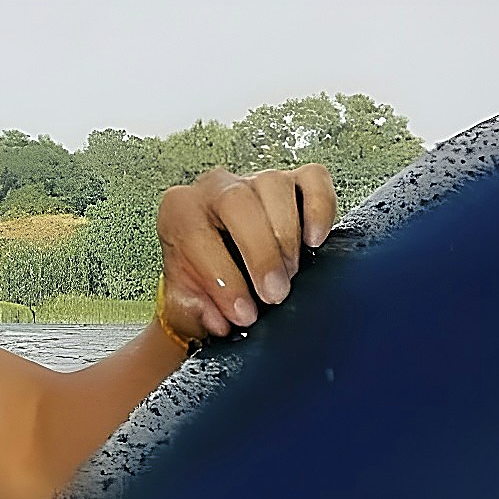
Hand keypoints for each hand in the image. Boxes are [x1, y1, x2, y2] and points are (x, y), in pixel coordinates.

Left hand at [157, 164, 336, 346]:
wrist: (224, 270)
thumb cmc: (203, 282)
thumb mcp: (189, 302)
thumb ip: (197, 310)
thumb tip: (219, 319)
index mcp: (178, 211)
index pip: (194, 233)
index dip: (223, 279)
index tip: (244, 313)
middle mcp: (214, 188)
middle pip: (237, 203)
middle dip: (260, 254)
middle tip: (274, 295)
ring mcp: (256, 180)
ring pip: (274, 186)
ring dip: (287, 237)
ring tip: (291, 274)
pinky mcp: (294, 182)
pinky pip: (313, 180)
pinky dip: (320, 209)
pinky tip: (315, 241)